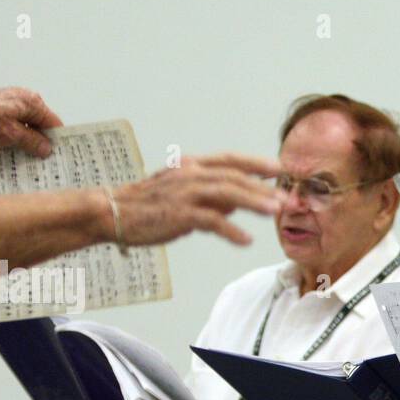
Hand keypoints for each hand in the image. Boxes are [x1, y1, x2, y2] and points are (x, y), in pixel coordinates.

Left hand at [0, 84, 62, 157]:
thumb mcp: (11, 135)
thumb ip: (33, 142)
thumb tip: (47, 148)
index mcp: (32, 103)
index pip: (54, 124)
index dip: (56, 141)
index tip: (57, 157)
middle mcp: (24, 100)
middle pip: (41, 125)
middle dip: (41, 143)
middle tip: (41, 162)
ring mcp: (11, 103)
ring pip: (27, 126)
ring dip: (26, 142)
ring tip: (25, 159)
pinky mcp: (0, 108)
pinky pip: (14, 125)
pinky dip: (15, 137)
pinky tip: (10, 149)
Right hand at [111, 153, 283, 246]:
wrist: (112, 212)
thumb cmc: (148, 205)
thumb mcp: (181, 194)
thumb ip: (210, 196)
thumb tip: (237, 202)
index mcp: (192, 167)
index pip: (230, 160)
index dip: (256, 163)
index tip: (279, 168)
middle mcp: (191, 174)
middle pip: (234, 176)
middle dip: (263, 187)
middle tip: (286, 197)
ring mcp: (185, 192)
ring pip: (227, 193)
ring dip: (254, 202)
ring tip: (275, 211)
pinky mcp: (178, 213)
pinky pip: (211, 221)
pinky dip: (230, 229)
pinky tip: (246, 239)